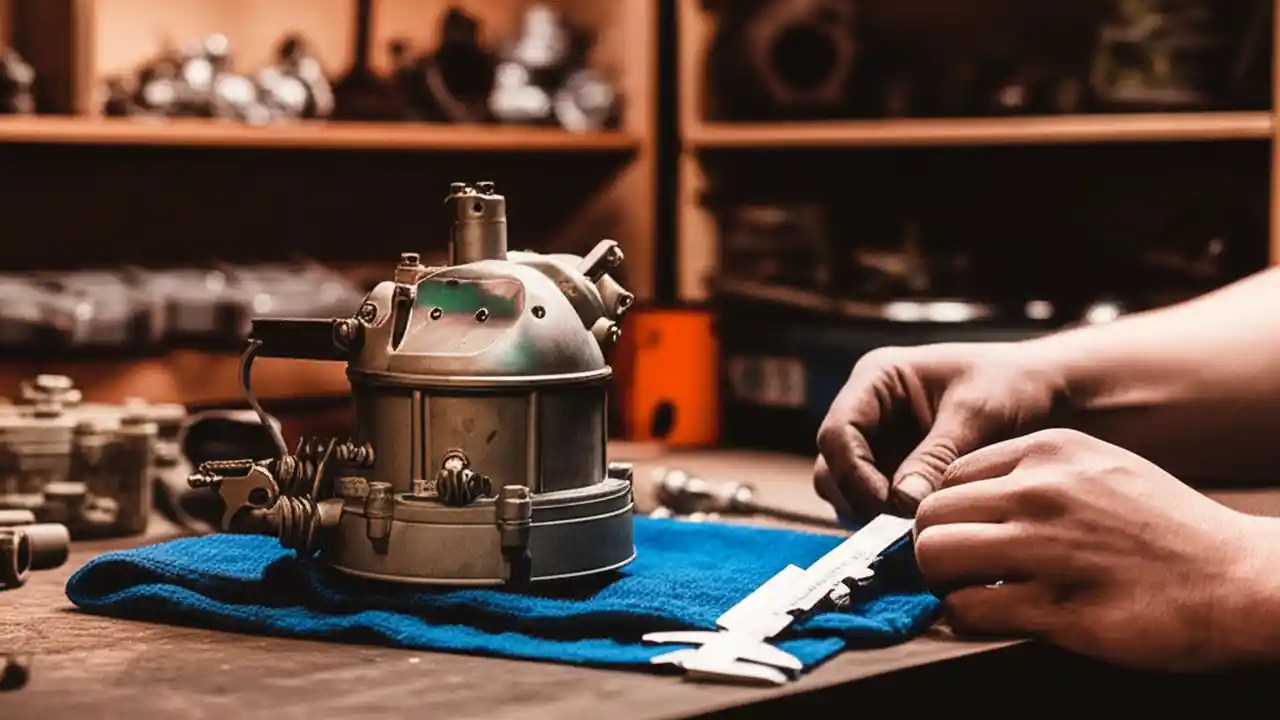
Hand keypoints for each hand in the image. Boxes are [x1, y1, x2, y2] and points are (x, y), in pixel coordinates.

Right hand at [815, 342, 1063, 519]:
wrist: (1046, 391)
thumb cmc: (1013, 384)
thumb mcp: (977, 414)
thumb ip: (937, 457)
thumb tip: (902, 504)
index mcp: (876, 380)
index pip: (836, 433)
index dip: (854, 475)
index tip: (888, 507)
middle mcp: (867, 412)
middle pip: (833, 467)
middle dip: (862, 500)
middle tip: (904, 528)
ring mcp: (879, 444)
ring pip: (849, 491)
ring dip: (875, 514)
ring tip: (919, 529)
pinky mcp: (895, 472)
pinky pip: (877, 504)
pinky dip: (893, 520)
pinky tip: (925, 528)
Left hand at [914, 428, 1279, 671]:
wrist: (1241, 580)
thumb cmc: (1168, 531)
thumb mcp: (1100, 469)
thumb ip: (1034, 475)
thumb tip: (968, 501)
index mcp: (1049, 451)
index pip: (949, 475)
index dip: (947, 513)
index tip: (960, 536)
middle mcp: (1041, 491)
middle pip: (930, 514)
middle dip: (932, 548)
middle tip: (954, 571)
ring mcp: (1049, 548)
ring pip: (936, 556)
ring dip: (942, 583)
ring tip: (969, 593)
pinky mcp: (1060, 607)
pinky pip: (969, 609)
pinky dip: (967, 619)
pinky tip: (995, 618)